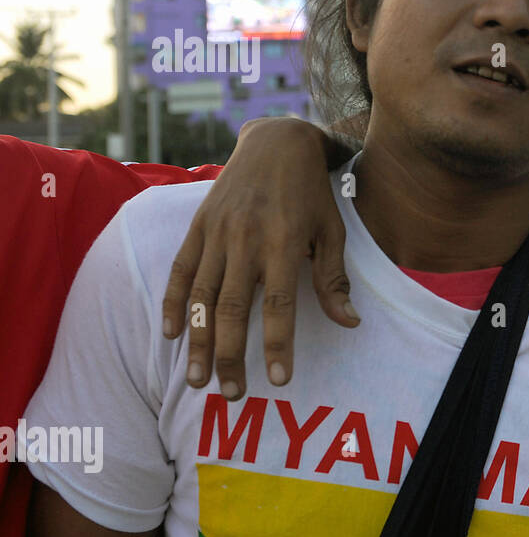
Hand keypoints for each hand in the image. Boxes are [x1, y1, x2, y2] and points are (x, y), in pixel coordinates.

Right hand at [161, 117, 356, 400]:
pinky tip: (170, 335)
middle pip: (232, 309)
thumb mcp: (333, 231)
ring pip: (201, 296)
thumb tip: (351, 323)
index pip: (279, 304)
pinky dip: (174, 303)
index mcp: (283, 242)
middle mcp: (245, 239)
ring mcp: (217, 232)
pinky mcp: (197, 225)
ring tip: (195, 380)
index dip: (277, 344)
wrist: (276, 141)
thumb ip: (334, 279)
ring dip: (197, 341)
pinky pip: (180, 270)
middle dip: (229, 356)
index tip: (278, 380)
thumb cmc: (312, 193)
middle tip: (231, 395)